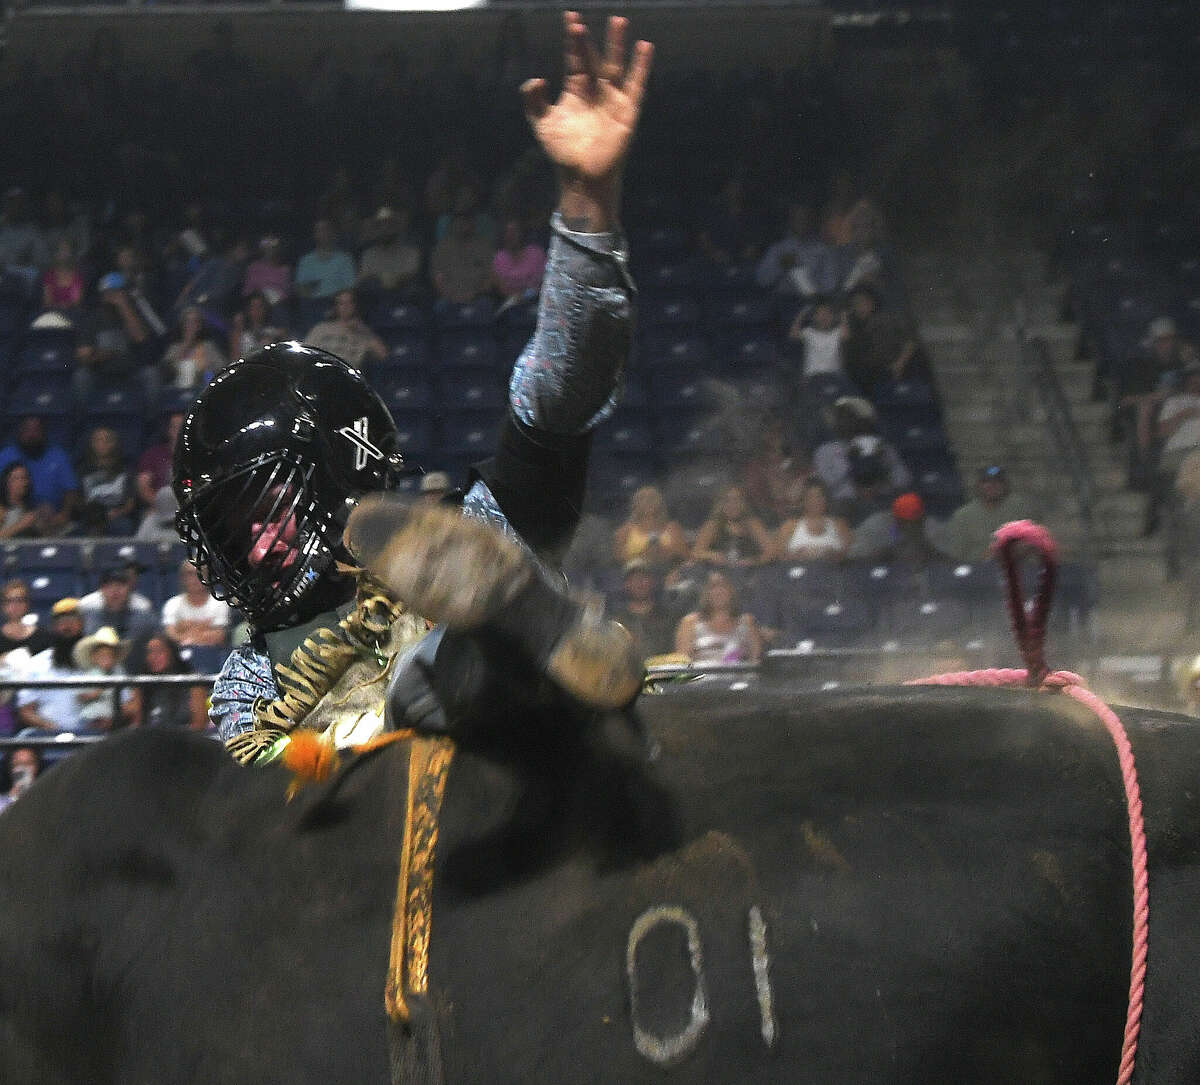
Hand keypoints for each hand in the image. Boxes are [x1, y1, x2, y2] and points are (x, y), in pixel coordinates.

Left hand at [523, 12, 652, 228]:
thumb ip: (533, 101)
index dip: (572, 39)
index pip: (574, 58)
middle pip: (592, 58)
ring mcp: (612, 99)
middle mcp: (594, 91)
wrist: (582, 177)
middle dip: (587, 41)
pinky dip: (641, 67)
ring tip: (618, 21)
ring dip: (616, 44)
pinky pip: (636, 85)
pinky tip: (644, 47)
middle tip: (580, 22)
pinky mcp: (627, 111)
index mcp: (576, 90)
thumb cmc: (562, 153)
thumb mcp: (542, 125)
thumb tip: (537, 79)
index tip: (570, 18)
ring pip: (614, 66)